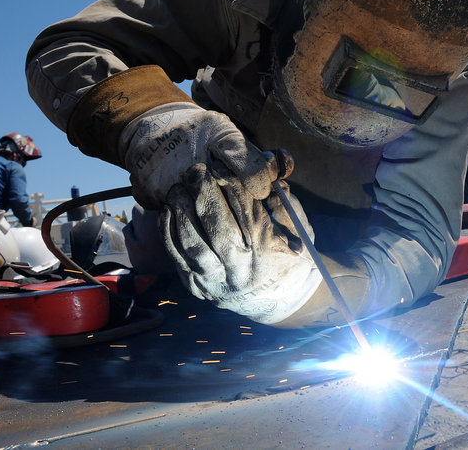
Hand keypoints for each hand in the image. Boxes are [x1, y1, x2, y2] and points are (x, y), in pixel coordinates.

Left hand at [121, 103, 320, 323]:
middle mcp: (242, 269)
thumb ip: (286, 206)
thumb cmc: (289, 258)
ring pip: (194, 245)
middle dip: (204, 195)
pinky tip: (167, 211)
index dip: (232, 187)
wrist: (276, 301)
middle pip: (219, 229)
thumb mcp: (300, 232)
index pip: (248, 214)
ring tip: (177, 188)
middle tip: (195, 170)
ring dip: (181, 213)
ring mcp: (217, 281)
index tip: (220, 166)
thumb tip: (270, 179)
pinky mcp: (198, 286)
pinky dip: (168, 233)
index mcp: (268, 252)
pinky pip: (177, 258)